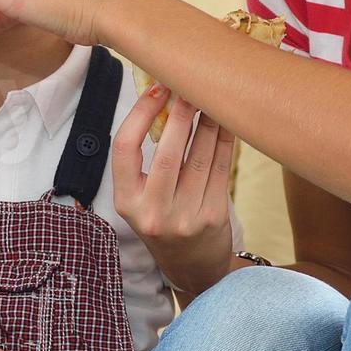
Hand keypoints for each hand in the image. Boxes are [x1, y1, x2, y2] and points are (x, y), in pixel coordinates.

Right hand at [112, 85, 237, 298]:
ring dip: (207, 122)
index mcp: (126, 201)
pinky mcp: (213, 217)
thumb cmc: (163, 219)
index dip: (140, 114)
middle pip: (165, 153)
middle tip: (190, 85)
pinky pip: (219, 168)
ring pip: (198, 158)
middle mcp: (151, 212)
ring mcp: (184, 217)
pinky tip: (226, 121)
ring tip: (212, 96)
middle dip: (180, 114)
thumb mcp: (140, 197)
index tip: (157, 90)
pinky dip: (223, 140)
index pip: (124, 149)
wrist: (191, 265)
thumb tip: (164, 99)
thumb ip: (145, 159)